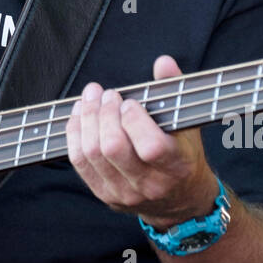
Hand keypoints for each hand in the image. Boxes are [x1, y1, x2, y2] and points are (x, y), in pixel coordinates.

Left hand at [65, 55, 219, 228]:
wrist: (180, 200)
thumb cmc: (183, 154)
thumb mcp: (188, 123)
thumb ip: (175, 90)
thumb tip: (163, 62)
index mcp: (176, 167)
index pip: (150, 146)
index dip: (134, 119)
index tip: (130, 102)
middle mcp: (149, 185)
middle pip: (113, 148)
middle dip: (104, 114)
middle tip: (107, 94)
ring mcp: (124, 193)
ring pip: (92, 154)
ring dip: (86, 119)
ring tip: (90, 98)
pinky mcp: (105, 195)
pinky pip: (80, 163)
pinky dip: (74, 134)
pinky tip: (79, 115)